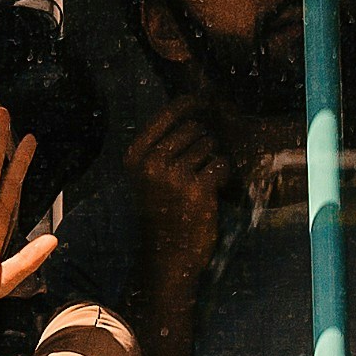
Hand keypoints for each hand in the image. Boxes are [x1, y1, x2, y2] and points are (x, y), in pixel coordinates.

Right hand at [125, 103, 237, 298]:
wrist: (167, 256)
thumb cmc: (160, 213)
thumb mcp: (149, 176)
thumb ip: (161, 146)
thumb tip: (191, 110)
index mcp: (134, 157)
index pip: (167, 115)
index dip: (189, 104)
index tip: (201, 99)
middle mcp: (150, 163)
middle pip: (193, 130)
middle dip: (201, 144)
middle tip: (195, 168)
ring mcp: (173, 175)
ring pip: (209, 147)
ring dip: (211, 162)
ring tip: (200, 183)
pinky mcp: (197, 189)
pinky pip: (220, 165)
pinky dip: (221, 177)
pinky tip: (211, 192)